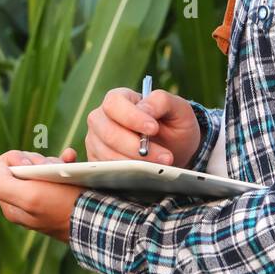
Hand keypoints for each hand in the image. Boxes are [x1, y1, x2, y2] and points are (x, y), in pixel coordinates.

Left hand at [0, 148, 82, 243]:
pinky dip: (63, 162)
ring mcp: (41, 199)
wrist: (95, 220)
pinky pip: (56, 171)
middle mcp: (22, 204)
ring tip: (62, 165)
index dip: (12, 159)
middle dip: (34, 159)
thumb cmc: (64, 207)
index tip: (28, 162)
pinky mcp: (58, 196)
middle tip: (46, 165)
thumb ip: (3, 184)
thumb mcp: (29, 197)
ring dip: (50, 161)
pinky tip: (70, 157)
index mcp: (10, 205)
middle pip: (19, 166)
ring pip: (38, 166)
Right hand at [85, 87, 200, 167]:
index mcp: (119, 99)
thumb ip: (161, 101)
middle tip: (163, 156)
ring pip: (107, 154)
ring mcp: (96, 140)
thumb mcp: (178, 108)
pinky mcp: (97, 161)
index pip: (114, 103)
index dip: (131, 117)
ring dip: (134, 163)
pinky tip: (145, 173)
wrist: (175, 150)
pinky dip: (126, 174)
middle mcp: (102, 118)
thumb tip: (144, 109)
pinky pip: (106, 170)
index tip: (153, 129)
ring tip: (159, 165)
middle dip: (135, 146)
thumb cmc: (174, 124)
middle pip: (108, 132)